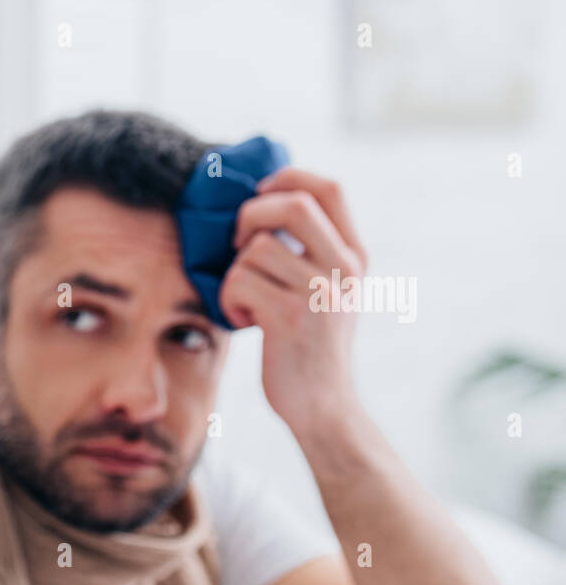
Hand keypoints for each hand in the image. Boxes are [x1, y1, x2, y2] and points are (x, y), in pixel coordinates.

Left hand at [219, 167, 369, 436]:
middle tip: (238, 245)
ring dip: (235, 275)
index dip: (288, 177)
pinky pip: (240, 282)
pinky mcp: (291, 317)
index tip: (259, 193)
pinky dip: (230, 301)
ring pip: (255, 250)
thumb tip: (265, 207)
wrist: (324, 407)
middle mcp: (344, 269)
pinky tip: (244, 322)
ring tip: (247, 303)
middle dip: (250, 216)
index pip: (330, 188)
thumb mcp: (327, 294)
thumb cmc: (310, 350)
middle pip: (292, 206)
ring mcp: (320, 292)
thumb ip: (311, 254)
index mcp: (355, 256)